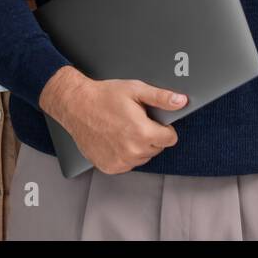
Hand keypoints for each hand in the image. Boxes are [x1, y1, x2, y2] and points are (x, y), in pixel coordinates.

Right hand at [38, 66, 187, 173]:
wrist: (75, 105)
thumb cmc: (104, 96)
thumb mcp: (135, 90)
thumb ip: (161, 97)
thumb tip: (181, 101)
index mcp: (143, 133)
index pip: (170, 139)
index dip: (164, 127)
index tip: (152, 120)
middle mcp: (133, 151)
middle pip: (157, 148)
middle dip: (151, 135)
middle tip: (134, 120)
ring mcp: (120, 162)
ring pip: (143, 157)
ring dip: (138, 146)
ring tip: (123, 128)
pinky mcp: (110, 167)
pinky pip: (127, 163)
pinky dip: (124, 154)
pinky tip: (114, 139)